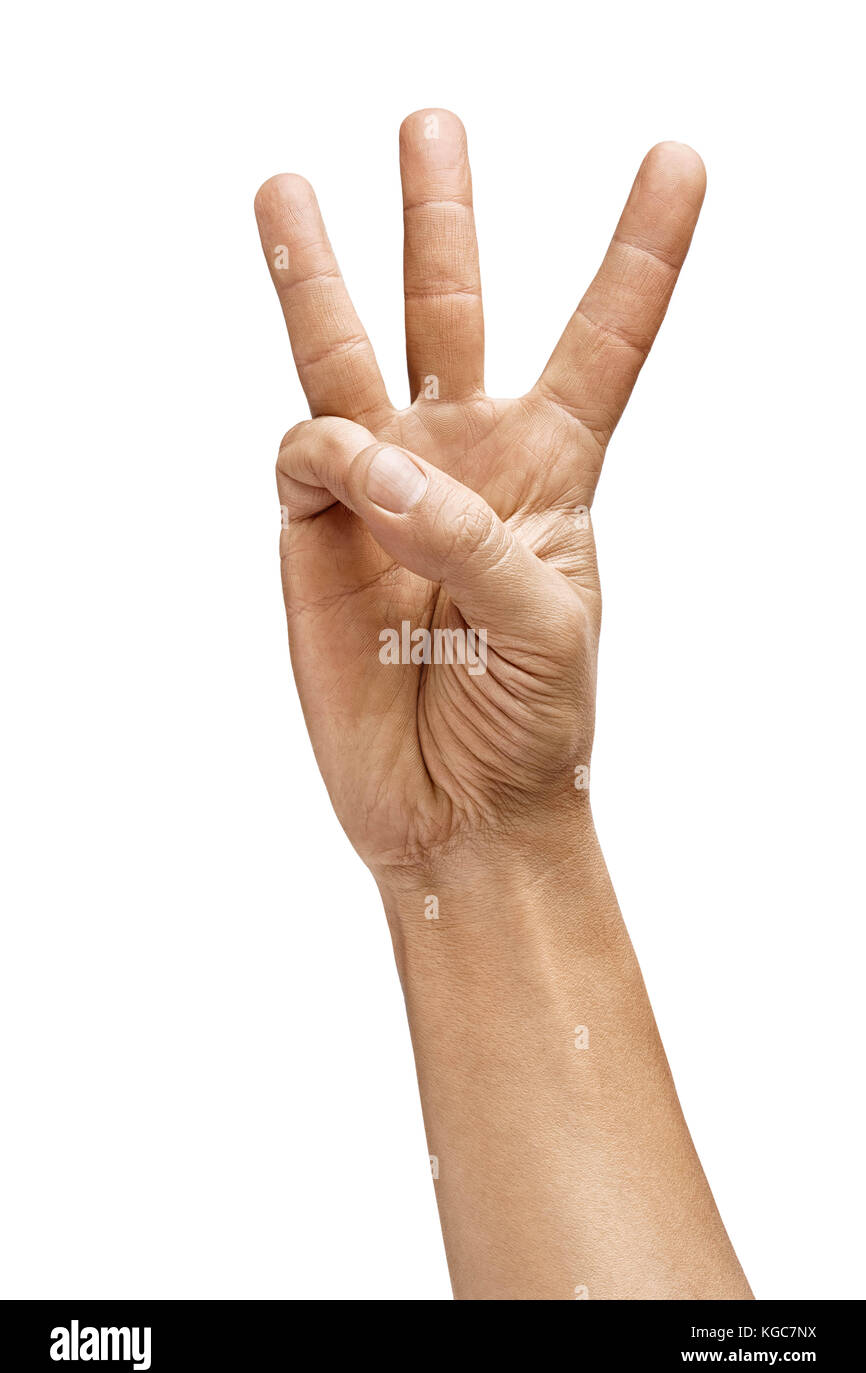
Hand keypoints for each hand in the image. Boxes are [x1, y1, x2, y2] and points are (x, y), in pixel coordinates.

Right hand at [254, 110, 704, 874]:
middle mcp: (462, 463)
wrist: (458, 812)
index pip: (603, 341)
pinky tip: (338, 486)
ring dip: (314, 277)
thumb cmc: (531, 721)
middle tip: (431, 127)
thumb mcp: (546, 623)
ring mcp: (382, 495)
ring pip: (344, 361)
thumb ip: (472, 532)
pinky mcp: (315, 536)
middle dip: (440, 221)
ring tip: (286, 193)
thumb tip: (371, 460)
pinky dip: (319, 457)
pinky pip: (304, 459)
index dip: (641, 253)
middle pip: (450, 315)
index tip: (679, 161)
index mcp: (551, 473)